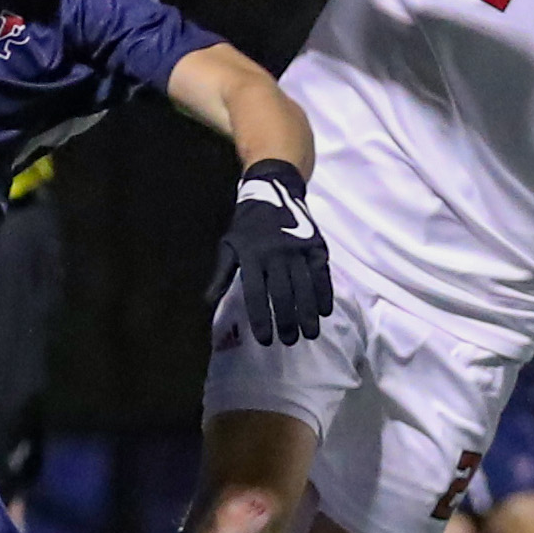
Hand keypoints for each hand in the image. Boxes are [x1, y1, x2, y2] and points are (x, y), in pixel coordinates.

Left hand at [206, 160, 334, 345]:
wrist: (273, 191)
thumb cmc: (247, 226)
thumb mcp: (228, 246)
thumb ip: (221, 275)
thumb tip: (208, 302)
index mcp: (252, 256)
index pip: (257, 295)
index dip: (261, 319)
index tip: (265, 340)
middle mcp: (276, 254)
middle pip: (284, 294)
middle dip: (287, 321)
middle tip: (288, 341)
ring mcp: (298, 250)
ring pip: (305, 287)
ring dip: (308, 313)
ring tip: (309, 333)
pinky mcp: (315, 246)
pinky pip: (322, 274)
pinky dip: (325, 293)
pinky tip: (325, 312)